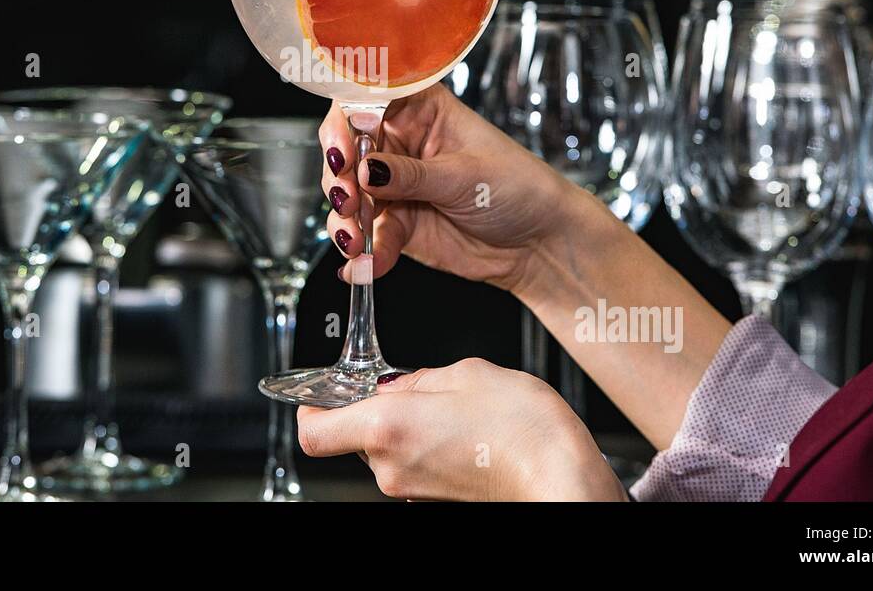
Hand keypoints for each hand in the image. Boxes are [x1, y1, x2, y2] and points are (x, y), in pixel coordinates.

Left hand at [297, 358, 626, 500]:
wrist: (562, 477)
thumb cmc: (522, 427)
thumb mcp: (467, 372)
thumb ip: (421, 377)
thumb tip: (401, 384)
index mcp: (386, 427)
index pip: (314, 432)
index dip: (311, 409)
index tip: (319, 393)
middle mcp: (390, 467)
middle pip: (356, 436)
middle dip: (380, 407)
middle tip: (420, 387)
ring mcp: (412, 489)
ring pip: (389, 449)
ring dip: (410, 426)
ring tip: (456, 409)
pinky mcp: (435, 499)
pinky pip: (416, 464)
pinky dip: (430, 445)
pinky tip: (467, 432)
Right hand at [320, 83, 578, 294]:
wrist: (538, 244)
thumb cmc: (518, 188)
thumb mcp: (465, 176)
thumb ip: (410, 175)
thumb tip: (364, 169)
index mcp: (420, 109)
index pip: (366, 101)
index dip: (346, 123)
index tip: (343, 151)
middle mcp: (400, 143)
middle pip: (346, 151)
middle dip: (339, 179)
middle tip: (350, 202)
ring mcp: (393, 185)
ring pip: (349, 196)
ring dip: (345, 222)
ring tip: (356, 242)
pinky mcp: (396, 224)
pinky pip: (366, 236)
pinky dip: (362, 254)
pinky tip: (364, 267)